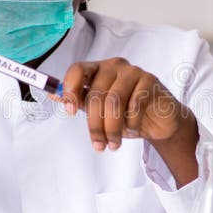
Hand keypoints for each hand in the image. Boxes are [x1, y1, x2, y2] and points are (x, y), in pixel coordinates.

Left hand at [61, 58, 199, 185]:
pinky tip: (134, 129)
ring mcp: (133, 72)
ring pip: (114, 101)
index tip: (70, 112)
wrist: (159, 121)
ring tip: (114, 144)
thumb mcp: (99, 111)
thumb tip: (53, 95)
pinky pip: (135, 104)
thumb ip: (79, 101)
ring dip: (112, 129)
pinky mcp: (150, 81)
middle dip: (95, 125)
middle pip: (96, 93)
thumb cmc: (127, 114)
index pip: (78, 69)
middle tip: (99, 145)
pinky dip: (132, 123)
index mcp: (98, 69)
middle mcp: (114, 66)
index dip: (71, 89)